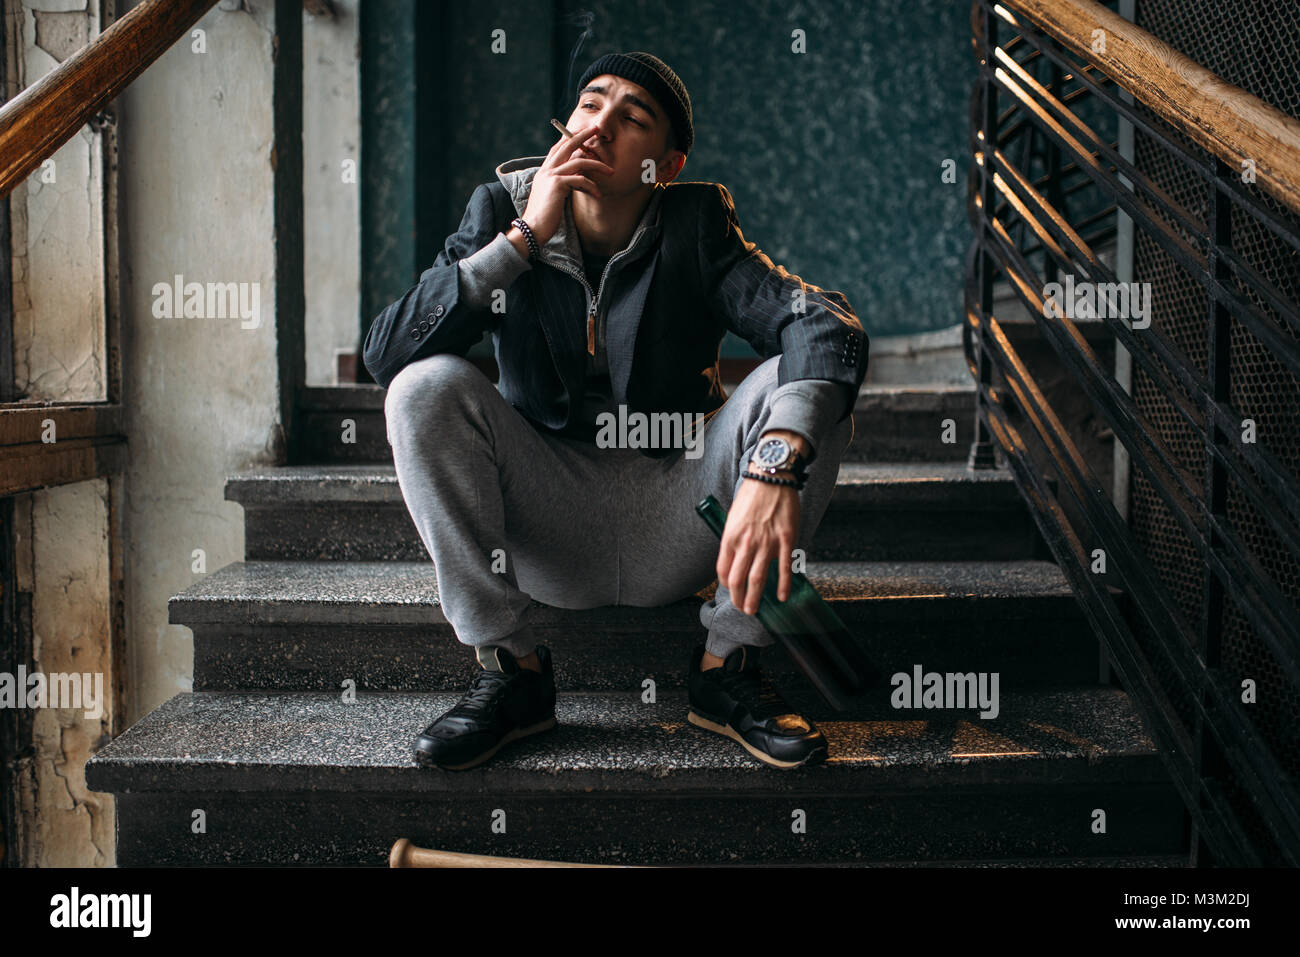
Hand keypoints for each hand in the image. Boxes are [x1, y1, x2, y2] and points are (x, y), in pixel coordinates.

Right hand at [519, 124, 613, 244]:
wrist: (533, 227)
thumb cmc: (544, 216)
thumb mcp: (553, 195)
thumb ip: (562, 184)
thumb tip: (576, 179)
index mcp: (544, 171)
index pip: (557, 147)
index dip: (570, 137)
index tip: (583, 132)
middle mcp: (546, 170)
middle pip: (566, 145)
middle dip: (583, 136)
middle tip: (596, 129)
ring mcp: (551, 176)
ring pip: (579, 162)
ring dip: (598, 165)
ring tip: (610, 171)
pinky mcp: (557, 185)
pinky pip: (581, 179)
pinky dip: (592, 187)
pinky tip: (598, 195)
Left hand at [716, 475, 800, 615]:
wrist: (771, 478)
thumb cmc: (751, 496)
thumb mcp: (733, 518)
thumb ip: (734, 539)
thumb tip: (736, 558)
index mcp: (730, 537)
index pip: (723, 570)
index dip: (726, 585)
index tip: (731, 589)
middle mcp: (746, 543)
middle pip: (738, 580)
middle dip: (738, 599)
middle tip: (742, 608)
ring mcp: (767, 543)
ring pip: (758, 579)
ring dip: (755, 598)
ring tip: (754, 609)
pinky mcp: (786, 540)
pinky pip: (784, 568)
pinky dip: (783, 586)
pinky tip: (782, 597)